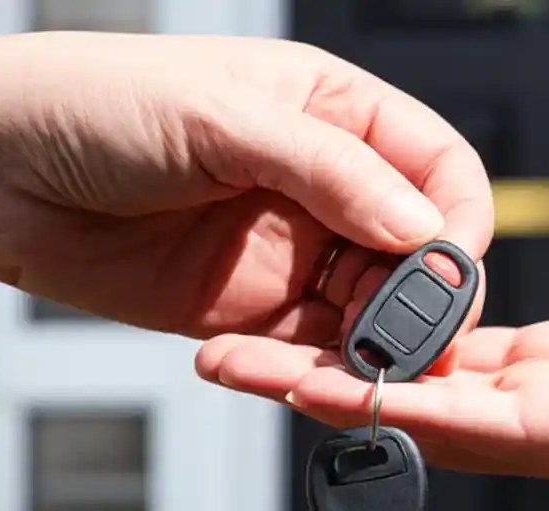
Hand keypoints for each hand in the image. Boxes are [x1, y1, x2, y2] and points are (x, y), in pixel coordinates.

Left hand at [0, 31, 491, 357]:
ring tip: (353, 363)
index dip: (457, 218)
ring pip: (373, 310)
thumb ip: (333, 173)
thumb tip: (423, 231)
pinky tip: (277, 367)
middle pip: (417, 251)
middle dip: (424, 296)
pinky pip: (308, 350)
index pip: (438, 168)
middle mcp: (326, 187)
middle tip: (416, 335)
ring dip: (372, 343)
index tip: (449, 265)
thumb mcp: (223, 118)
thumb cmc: (91, 102)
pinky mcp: (251, 311)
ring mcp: (293, 251)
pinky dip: (309, 370)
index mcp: (335, 114)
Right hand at [201, 171, 548, 493]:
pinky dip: (371, 405)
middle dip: (324, 371)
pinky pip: (444, 421)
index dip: (390, 326)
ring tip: (231, 367)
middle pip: (414, 385)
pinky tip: (299, 384)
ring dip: (318, 392)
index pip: (459, 344)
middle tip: (236, 350)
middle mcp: (546, 396)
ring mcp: (544, 424)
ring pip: (408, 410)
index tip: (328, 301)